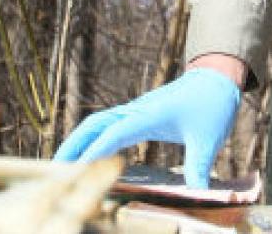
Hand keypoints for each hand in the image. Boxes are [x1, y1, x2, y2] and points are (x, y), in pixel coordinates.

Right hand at [53, 67, 240, 187]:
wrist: (216, 77)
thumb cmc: (212, 104)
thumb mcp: (209, 139)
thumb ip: (199, 166)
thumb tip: (198, 193)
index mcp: (150, 114)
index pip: (116, 133)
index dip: (96, 151)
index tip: (78, 169)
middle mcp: (137, 110)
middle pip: (95, 125)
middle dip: (74, 145)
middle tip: (55, 170)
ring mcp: (136, 110)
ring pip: (99, 123)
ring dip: (80, 141)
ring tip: (64, 165)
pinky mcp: (139, 114)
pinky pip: (109, 125)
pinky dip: (94, 138)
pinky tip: (90, 156)